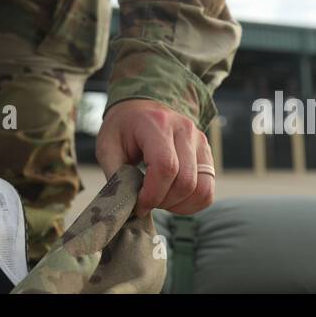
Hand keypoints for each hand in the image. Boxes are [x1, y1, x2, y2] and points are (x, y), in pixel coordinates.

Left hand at [95, 99, 213, 216]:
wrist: (140, 108)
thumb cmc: (122, 129)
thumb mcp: (107, 147)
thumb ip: (116, 176)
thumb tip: (127, 208)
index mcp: (157, 123)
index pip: (165, 166)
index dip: (152, 194)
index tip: (138, 205)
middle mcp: (184, 129)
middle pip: (185, 181)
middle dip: (164, 201)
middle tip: (146, 201)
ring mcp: (199, 140)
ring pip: (201, 189)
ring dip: (179, 205)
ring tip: (159, 199)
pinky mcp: (206, 153)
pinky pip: (208, 190)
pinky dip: (191, 204)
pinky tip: (173, 199)